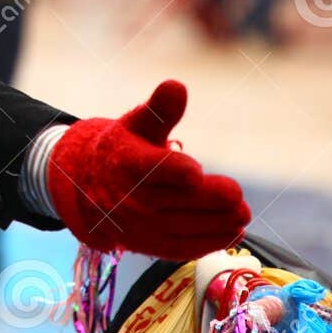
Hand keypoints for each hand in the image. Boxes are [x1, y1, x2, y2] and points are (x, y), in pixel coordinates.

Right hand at [46, 80, 249, 258]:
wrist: (89, 188)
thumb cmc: (123, 149)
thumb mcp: (137, 124)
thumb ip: (159, 109)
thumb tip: (177, 86)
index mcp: (128, 163)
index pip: (155, 169)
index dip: (177, 171)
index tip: (196, 171)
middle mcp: (132, 198)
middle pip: (179, 201)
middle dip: (211, 201)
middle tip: (238, 198)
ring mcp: (141, 226)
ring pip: (185, 227)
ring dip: (218, 223)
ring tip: (242, 214)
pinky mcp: (149, 245)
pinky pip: (182, 247)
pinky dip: (208, 242)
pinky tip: (231, 233)